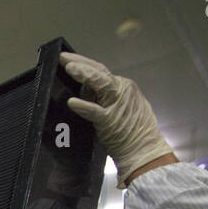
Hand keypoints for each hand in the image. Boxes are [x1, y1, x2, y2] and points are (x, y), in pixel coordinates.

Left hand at [58, 52, 172, 188]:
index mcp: (123, 87)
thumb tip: (86, 89)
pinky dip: (83, 106)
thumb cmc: (133, 133)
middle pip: (99, 71)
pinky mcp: (110, 121)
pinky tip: (72, 102)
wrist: (144, 151)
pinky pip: (95, 111)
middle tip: (63, 57)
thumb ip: (105, 97)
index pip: (101, 71)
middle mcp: (122, 91)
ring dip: (84, 74)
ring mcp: (117, 104)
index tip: (69, 59)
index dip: (84, 64)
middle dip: (80, 62)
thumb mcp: (122, 107)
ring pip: (100, 82)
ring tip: (69, 67)